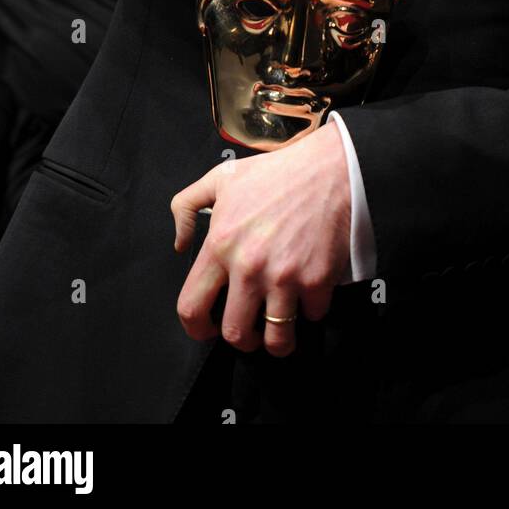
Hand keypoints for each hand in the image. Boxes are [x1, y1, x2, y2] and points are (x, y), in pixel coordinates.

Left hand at [171, 122, 351, 358]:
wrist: (329, 168)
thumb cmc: (276, 172)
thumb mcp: (221, 178)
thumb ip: (187, 206)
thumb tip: (180, 243)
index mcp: (220, 245)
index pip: (191, 307)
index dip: (196, 328)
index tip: (208, 329)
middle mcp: (249, 267)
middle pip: (235, 334)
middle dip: (242, 340)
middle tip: (251, 330)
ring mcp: (284, 277)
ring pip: (276, 339)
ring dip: (278, 339)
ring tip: (280, 328)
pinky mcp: (317, 280)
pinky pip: (312, 316)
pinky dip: (311, 310)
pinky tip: (309, 293)